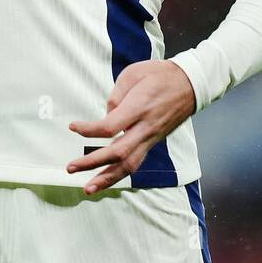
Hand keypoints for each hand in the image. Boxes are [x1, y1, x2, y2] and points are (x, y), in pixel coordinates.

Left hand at [66, 60, 196, 193]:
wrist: (190, 83)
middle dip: (92, 162)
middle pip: (118, 153)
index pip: (109, 127)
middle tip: (70, 168)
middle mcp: (145, 127)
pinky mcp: (153, 142)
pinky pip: (135, 162)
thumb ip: (115, 96)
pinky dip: (119, 174)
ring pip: (129, 165)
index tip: (73, 127)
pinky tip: (105, 180)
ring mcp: (151, 137)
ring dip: (107, 179)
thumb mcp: (133, 73)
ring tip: (87, 189)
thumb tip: (106, 114)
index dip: (88, 130)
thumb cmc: (160, 75)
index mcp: (139, 107)